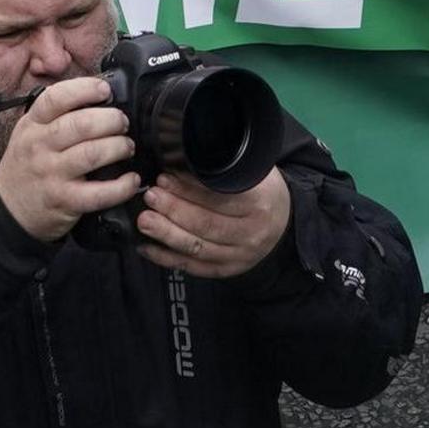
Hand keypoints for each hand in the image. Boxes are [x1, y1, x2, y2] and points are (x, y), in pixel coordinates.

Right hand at [0, 76, 140, 243]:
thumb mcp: (29, 133)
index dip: (85, 89)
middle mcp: (40, 147)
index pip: (56, 98)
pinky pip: (99, 193)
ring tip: (127, 147)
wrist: (8, 208)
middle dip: (112, 120)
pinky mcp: (65, 200)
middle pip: (82, 124)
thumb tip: (97, 98)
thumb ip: (55, 115)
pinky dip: (122, 186)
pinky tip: (130, 180)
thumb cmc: (26, 166)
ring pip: (92, 153)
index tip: (104, 90)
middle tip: (122, 123)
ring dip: (119, 147)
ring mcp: (52, 174)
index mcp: (32, 125)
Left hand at [137, 166, 294, 279]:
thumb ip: (227, 166)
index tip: (166, 178)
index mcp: (259, 204)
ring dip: (166, 234)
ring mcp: (239, 256)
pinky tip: (148, 246)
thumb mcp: (256, 171)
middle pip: (206, 225)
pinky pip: (193, 268)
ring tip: (145, 220)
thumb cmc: (264, 193)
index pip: (220, 199)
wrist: (283, 224)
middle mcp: (251, 234)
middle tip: (150, 197)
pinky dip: (167, 258)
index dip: (189, 190)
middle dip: (173, 210)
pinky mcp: (226, 270)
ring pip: (197, 248)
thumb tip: (184, 157)